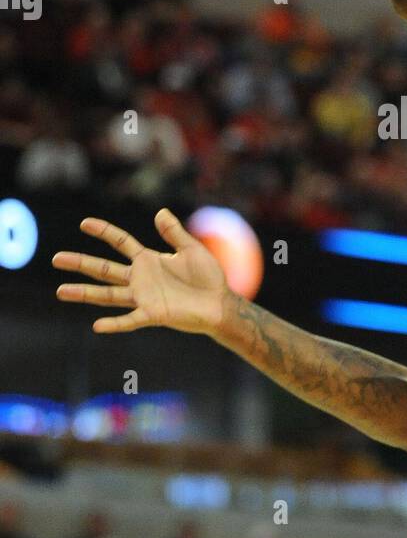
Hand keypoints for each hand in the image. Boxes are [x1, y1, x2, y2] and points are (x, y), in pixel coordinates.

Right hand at [53, 208, 229, 334]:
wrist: (220, 303)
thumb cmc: (207, 277)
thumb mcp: (191, 249)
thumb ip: (174, 233)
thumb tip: (160, 212)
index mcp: (148, 259)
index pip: (120, 242)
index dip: (104, 232)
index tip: (85, 223)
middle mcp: (140, 278)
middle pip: (104, 269)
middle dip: (80, 263)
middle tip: (56, 258)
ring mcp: (144, 297)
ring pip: (108, 294)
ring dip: (85, 293)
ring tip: (61, 291)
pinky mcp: (153, 314)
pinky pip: (130, 319)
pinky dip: (115, 323)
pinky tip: (97, 325)